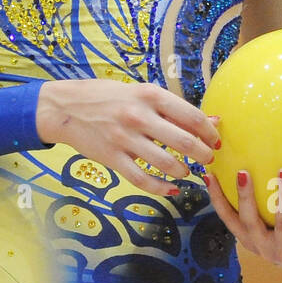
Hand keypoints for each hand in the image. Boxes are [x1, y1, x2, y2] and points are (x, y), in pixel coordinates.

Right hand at [35, 79, 219, 196]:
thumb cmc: (108, 97)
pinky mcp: (112, 158)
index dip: (210, 132)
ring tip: (186, 171)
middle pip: (184, 142)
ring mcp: (124, 139)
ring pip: (166, 163)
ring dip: (182, 171)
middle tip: (208, 160)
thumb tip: (213, 120)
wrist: (66, 108)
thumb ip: (174, 108)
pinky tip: (171, 189)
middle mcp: (138, 116)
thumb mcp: (141, 94)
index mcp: (150, 95)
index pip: (192, 117)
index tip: (216, 141)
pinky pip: (142, 179)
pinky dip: (161, 188)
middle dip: (202, 155)